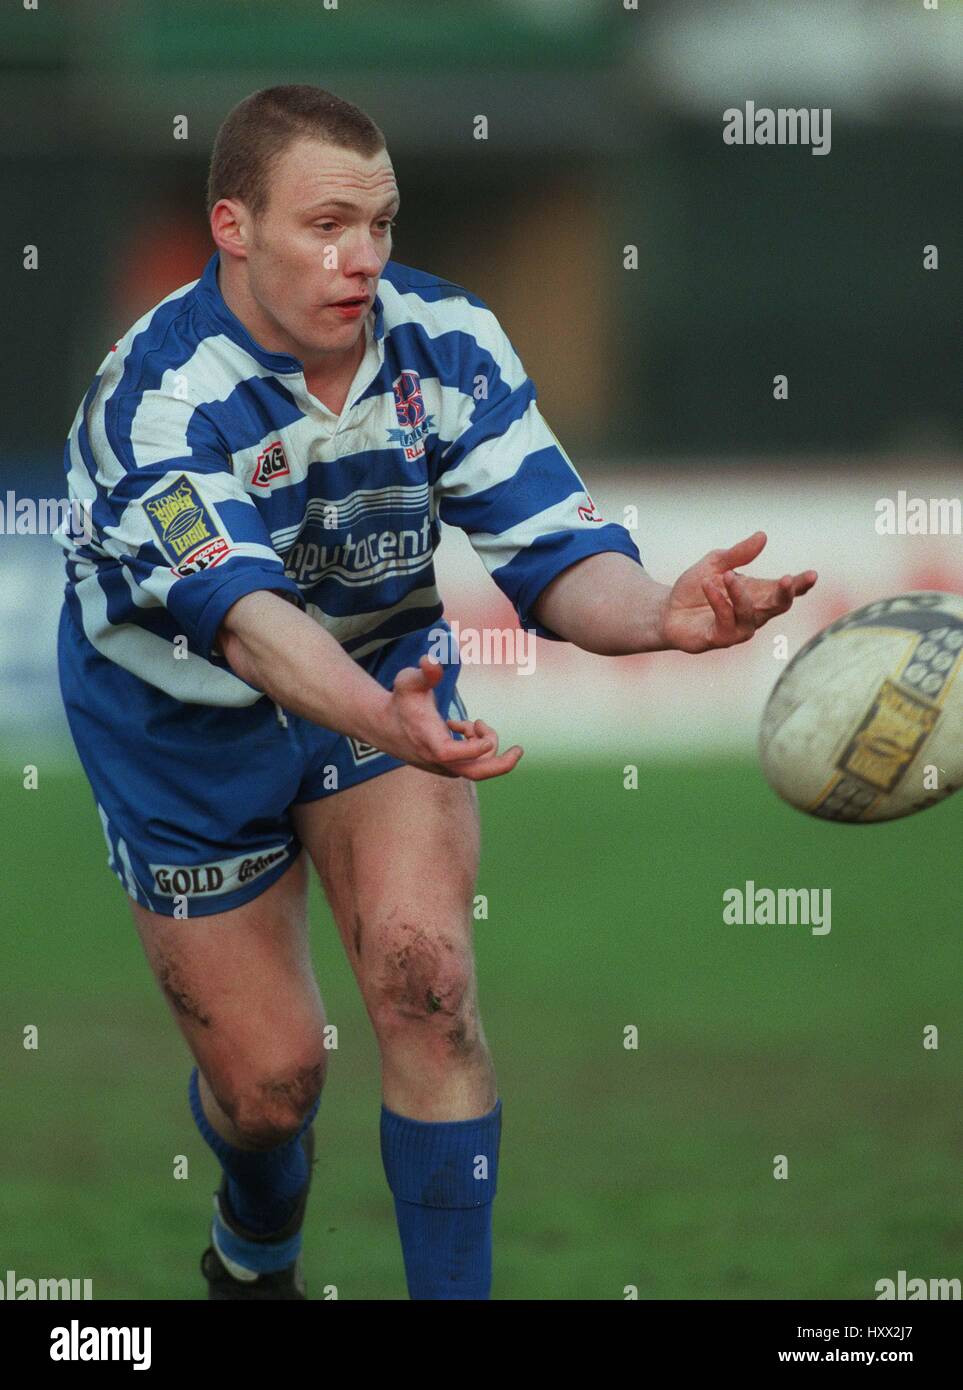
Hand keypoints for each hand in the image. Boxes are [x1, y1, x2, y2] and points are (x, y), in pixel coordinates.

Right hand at [376, 655, 523, 779]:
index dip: (475, 745)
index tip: (480, 723)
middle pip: (476, 774)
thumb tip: (432, 659)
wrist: (385, 726)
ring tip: (472, 723)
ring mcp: (445, 767)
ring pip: (478, 764)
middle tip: (520, 749)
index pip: (455, 754)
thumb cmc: (401, 701)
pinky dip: (476, 745)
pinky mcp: (449, 767)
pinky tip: (462, 728)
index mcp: (431, 744)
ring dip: (483, 742)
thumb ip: (425, 672)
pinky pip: (473, 762)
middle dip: (502, 764)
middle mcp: (439, 762)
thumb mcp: (409, 681)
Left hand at [660, 531, 816, 653]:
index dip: (801, 585)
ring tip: (728, 575)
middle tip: (787, 578)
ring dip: (740, 594)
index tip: (812, 575)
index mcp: (759, 594)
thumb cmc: (696, 588)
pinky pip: (726, 622)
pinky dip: (719, 603)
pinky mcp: (720, 639)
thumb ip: (738, 553)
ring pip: (751, 615)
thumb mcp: (716, 563)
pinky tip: (709, 586)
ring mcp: (738, 629)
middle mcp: (754, 614)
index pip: (786, 591)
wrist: (667, 610)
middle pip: (779, 606)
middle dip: (785, 593)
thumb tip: (762, 536)